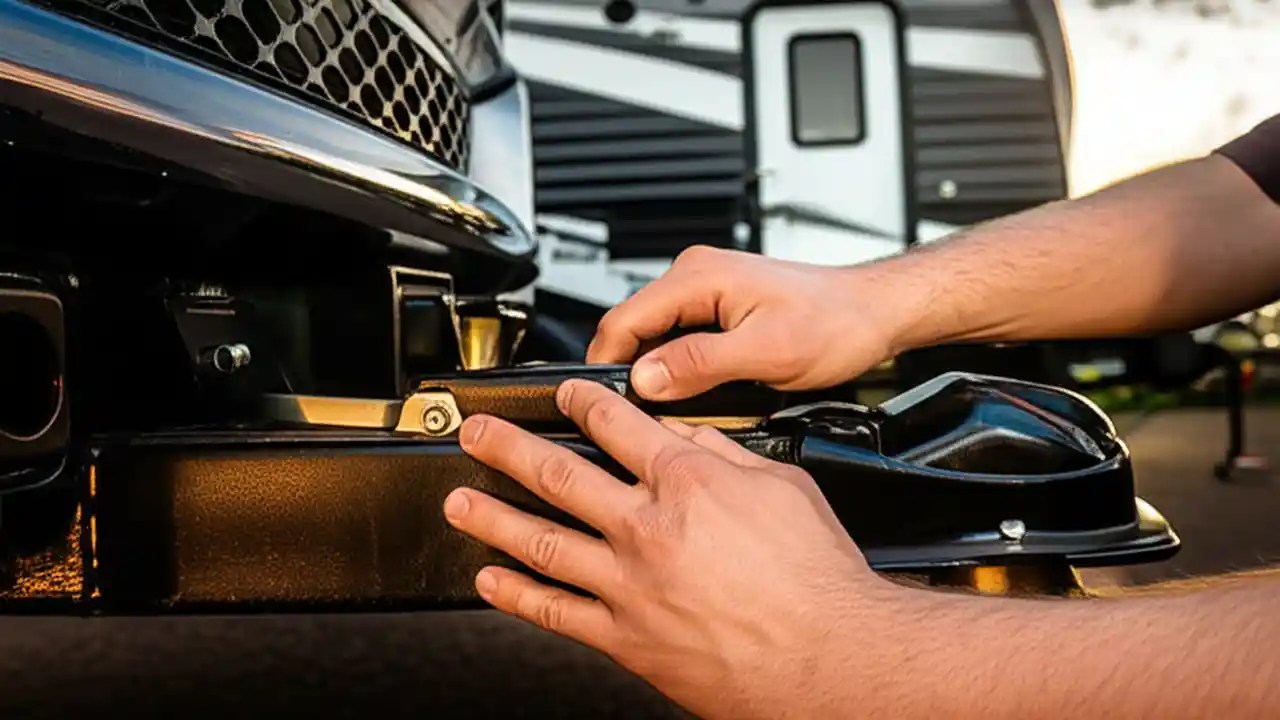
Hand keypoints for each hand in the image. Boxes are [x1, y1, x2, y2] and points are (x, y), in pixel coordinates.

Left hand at [442, 379, 909, 719]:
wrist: (828, 659)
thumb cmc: (817, 580)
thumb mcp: (787, 487)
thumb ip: (729, 454)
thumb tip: (691, 434)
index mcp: (689, 481)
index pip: (616, 424)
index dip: (581, 401)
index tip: (562, 395)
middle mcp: (648, 527)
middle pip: (559, 473)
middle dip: (507, 446)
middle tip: (476, 432)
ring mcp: (629, 584)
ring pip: (542, 539)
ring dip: (492, 516)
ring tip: (458, 500)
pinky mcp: (625, 636)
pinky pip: (556, 612)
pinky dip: (517, 595)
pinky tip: (490, 579)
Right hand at [586, 246, 911, 400]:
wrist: (874, 312)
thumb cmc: (837, 322)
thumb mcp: (766, 352)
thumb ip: (699, 363)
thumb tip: (645, 378)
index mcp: (699, 276)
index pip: (622, 320)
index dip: (605, 365)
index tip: (602, 404)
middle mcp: (696, 276)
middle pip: (633, 329)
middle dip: (629, 373)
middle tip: (636, 418)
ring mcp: (707, 292)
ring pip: (654, 337)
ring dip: (655, 372)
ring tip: (668, 408)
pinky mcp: (720, 308)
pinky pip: (678, 340)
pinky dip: (677, 368)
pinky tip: (693, 392)